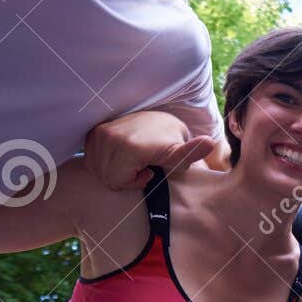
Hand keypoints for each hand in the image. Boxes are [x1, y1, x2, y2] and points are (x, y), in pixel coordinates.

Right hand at [84, 110, 217, 190]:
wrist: (157, 119)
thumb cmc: (171, 140)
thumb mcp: (181, 149)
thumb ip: (191, 153)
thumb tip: (209, 142)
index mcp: (130, 146)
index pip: (117, 182)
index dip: (135, 181)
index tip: (149, 170)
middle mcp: (109, 137)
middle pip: (107, 178)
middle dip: (125, 178)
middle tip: (141, 165)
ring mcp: (98, 133)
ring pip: (98, 170)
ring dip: (115, 170)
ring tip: (132, 159)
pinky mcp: (92, 132)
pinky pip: (91, 160)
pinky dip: (105, 162)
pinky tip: (120, 155)